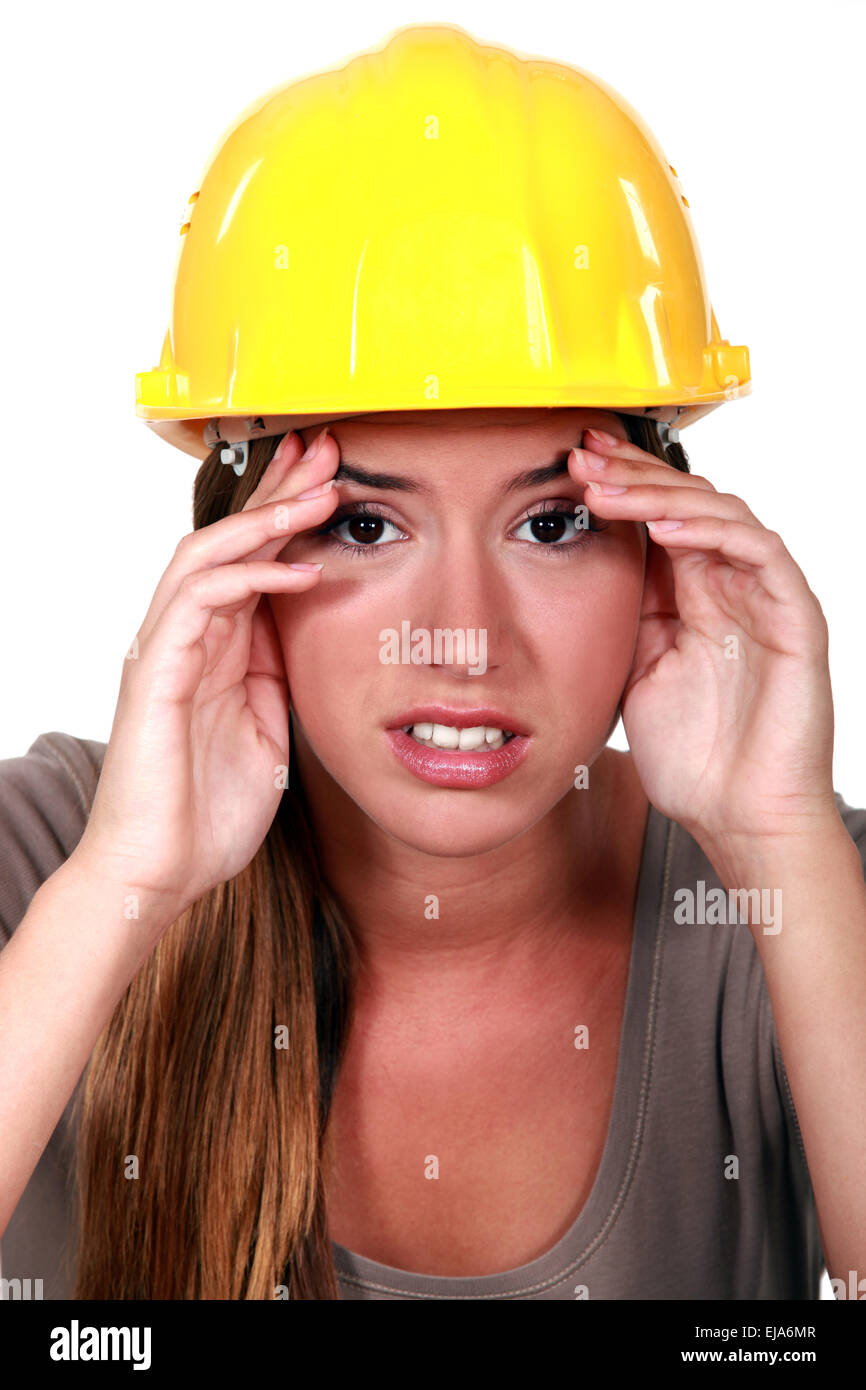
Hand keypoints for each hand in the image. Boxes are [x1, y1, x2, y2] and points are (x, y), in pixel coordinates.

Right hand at [72, 429, 340, 923]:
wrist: (160, 873)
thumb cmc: (208, 812)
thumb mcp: (268, 732)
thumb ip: (279, 679)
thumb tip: (309, 635)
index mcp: (217, 651)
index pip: (251, 561)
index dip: (288, 515)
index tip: (334, 478)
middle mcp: (188, 639)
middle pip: (228, 539)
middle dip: (278, 489)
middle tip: (327, 448)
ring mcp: (167, 651)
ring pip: (207, 555)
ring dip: (266, 519)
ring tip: (320, 492)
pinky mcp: (157, 674)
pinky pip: (200, 603)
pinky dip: (250, 578)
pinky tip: (299, 571)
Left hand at [568, 429, 838, 848]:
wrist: (737, 818)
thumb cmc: (693, 759)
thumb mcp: (634, 675)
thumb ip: (624, 622)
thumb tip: (581, 571)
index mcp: (692, 598)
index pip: (657, 520)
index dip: (618, 487)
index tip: (567, 465)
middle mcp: (729, 586)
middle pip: (685, 502)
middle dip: (631, 474)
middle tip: (581, 455)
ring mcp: (763, 596)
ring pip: (719, 513)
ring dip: (660, 494)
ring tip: (607, 488)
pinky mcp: (794, 613)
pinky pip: (758, 550)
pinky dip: (711, 529)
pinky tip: (663, 524)